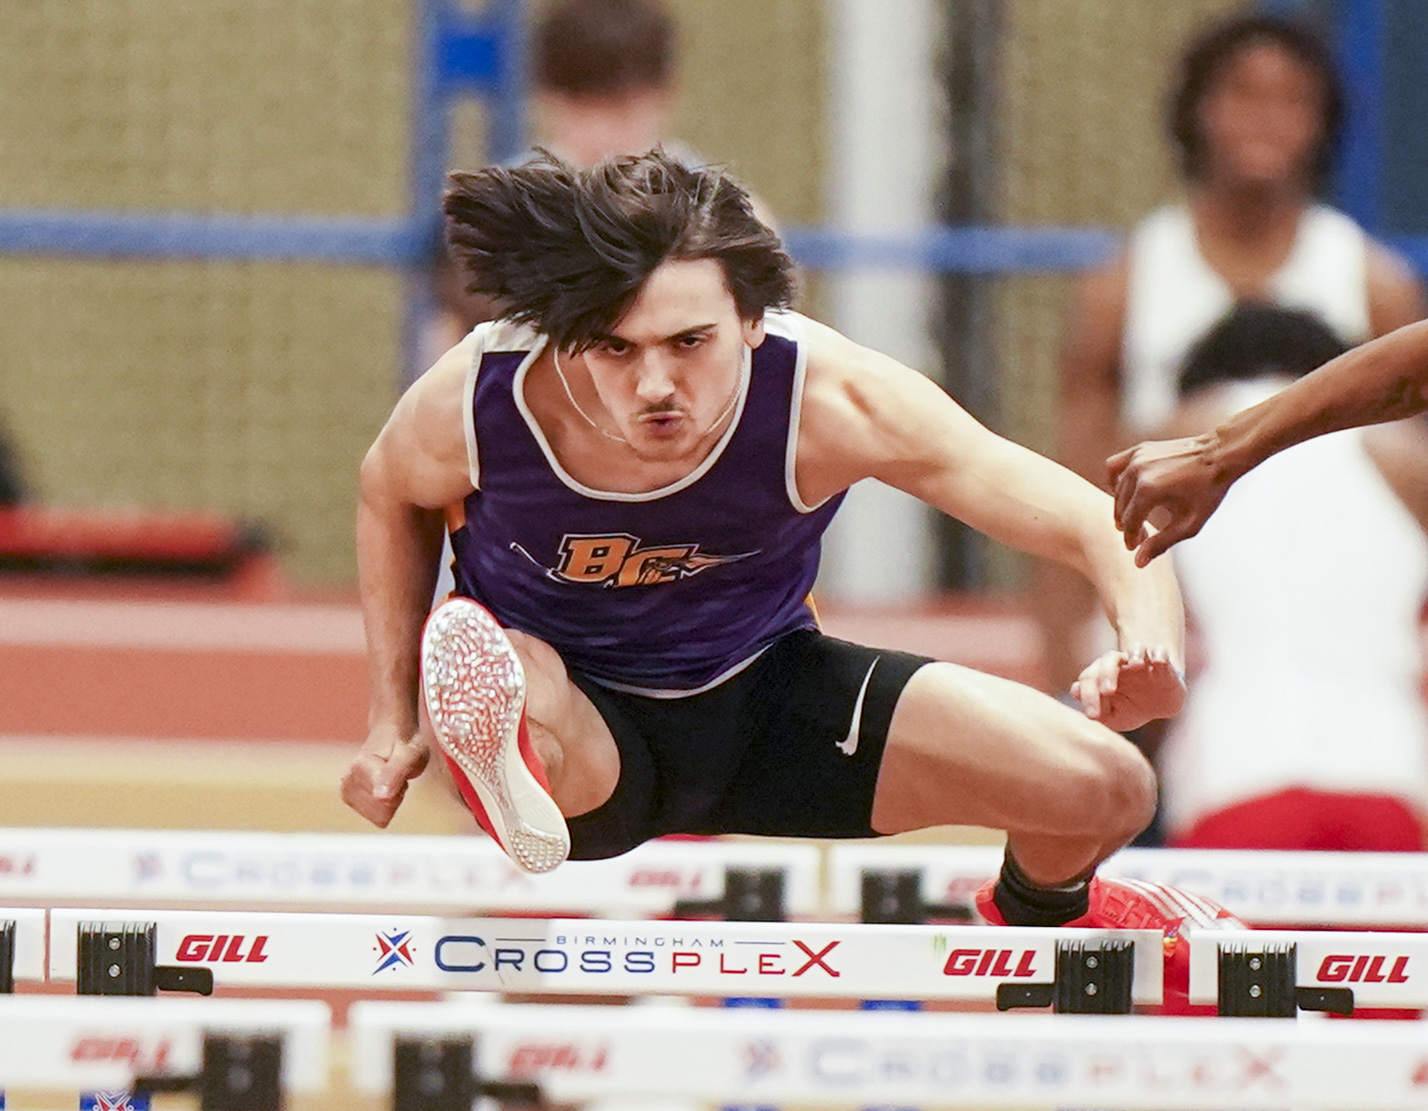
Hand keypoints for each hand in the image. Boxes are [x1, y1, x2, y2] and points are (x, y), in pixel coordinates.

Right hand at [341, 723, 429, 827]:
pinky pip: (375, 816)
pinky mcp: (348, 798)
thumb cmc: (404, 743)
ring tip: (391, 776)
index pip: (387, 805)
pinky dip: (384, 803)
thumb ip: (394, 775)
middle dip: (396, 796)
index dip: (400, 790)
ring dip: (391, 798)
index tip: (400, 770)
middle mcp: (347, 781)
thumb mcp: (410, 755)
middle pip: (382, 813)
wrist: (392, 733)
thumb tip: (381, 798)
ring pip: (379, 816)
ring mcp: (345, 791)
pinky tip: (385, 784)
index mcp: (360, 768)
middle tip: (397, 774)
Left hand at [1071, 646, 1184, 732]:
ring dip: (1134, 654)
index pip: (1089, 678)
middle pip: (1108, 660)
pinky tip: (1158, 663)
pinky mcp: (1163, 663)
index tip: (1092, 716)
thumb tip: (1076, 691)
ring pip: (1134, 649)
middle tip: (1107, 692)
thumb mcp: (1114, 717)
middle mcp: (1120, 665)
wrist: (1161, 705)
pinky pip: (1160, 651)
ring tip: (1135, 665)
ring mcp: (1142, 662)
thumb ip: (1097, 710)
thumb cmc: (1131, 709)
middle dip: (1106, 674)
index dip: (1087, 695)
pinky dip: (1159, 654)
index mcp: (1103, 676)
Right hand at [1106, 435, 1232, 565]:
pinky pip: (1114, 467)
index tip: (1135, 547)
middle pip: (1121, 508)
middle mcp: (1137, 472)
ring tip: (1134, 516)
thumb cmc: (1208, 489)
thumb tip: (1138, 562)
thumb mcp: (1189, 523)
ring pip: (1117, 491)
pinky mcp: (1139, 450)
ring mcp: (1136, 458)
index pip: (1129, 522)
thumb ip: (1161, 543)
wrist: (1220, 454)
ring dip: (1122, 507)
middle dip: (1127, 525)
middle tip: (1139, 536)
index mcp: (1148, 490)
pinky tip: (1126, 491)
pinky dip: (1115, 481)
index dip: (1131, 538)